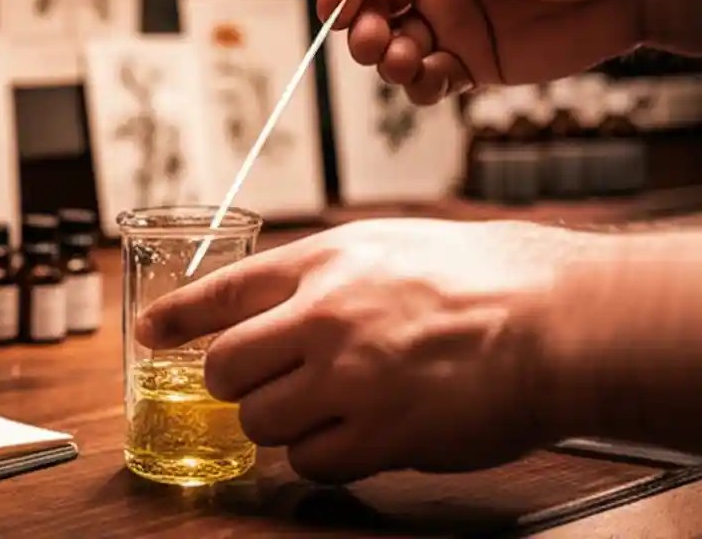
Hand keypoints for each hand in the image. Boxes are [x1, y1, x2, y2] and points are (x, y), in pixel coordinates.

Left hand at [136, 219, 588, 483]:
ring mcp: (349, 378)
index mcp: (322, 263)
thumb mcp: (387, 243)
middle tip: (261, 385)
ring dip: (279, 422)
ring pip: (259, 421)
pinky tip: (355, 435)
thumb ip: (320, 273)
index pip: (220, 292)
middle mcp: (323, 317)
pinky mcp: (380, 434)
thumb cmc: (482, 277)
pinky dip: (322, 455)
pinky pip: (311, 461)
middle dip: (234, 383)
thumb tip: (269, 303)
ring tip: (324, 407)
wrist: (556, 321)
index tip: (150, 335)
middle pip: (225, 368)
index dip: (176, 318)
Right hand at [319, 0, 656, 104]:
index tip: (337, 3)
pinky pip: (428, 76)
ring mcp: (452, 13)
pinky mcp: (472, 56)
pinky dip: (420, 84)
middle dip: (362, 23)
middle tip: (370, 40)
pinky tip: (431, 78)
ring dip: (388, 57)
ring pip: (393, 42)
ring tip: (405, 61)